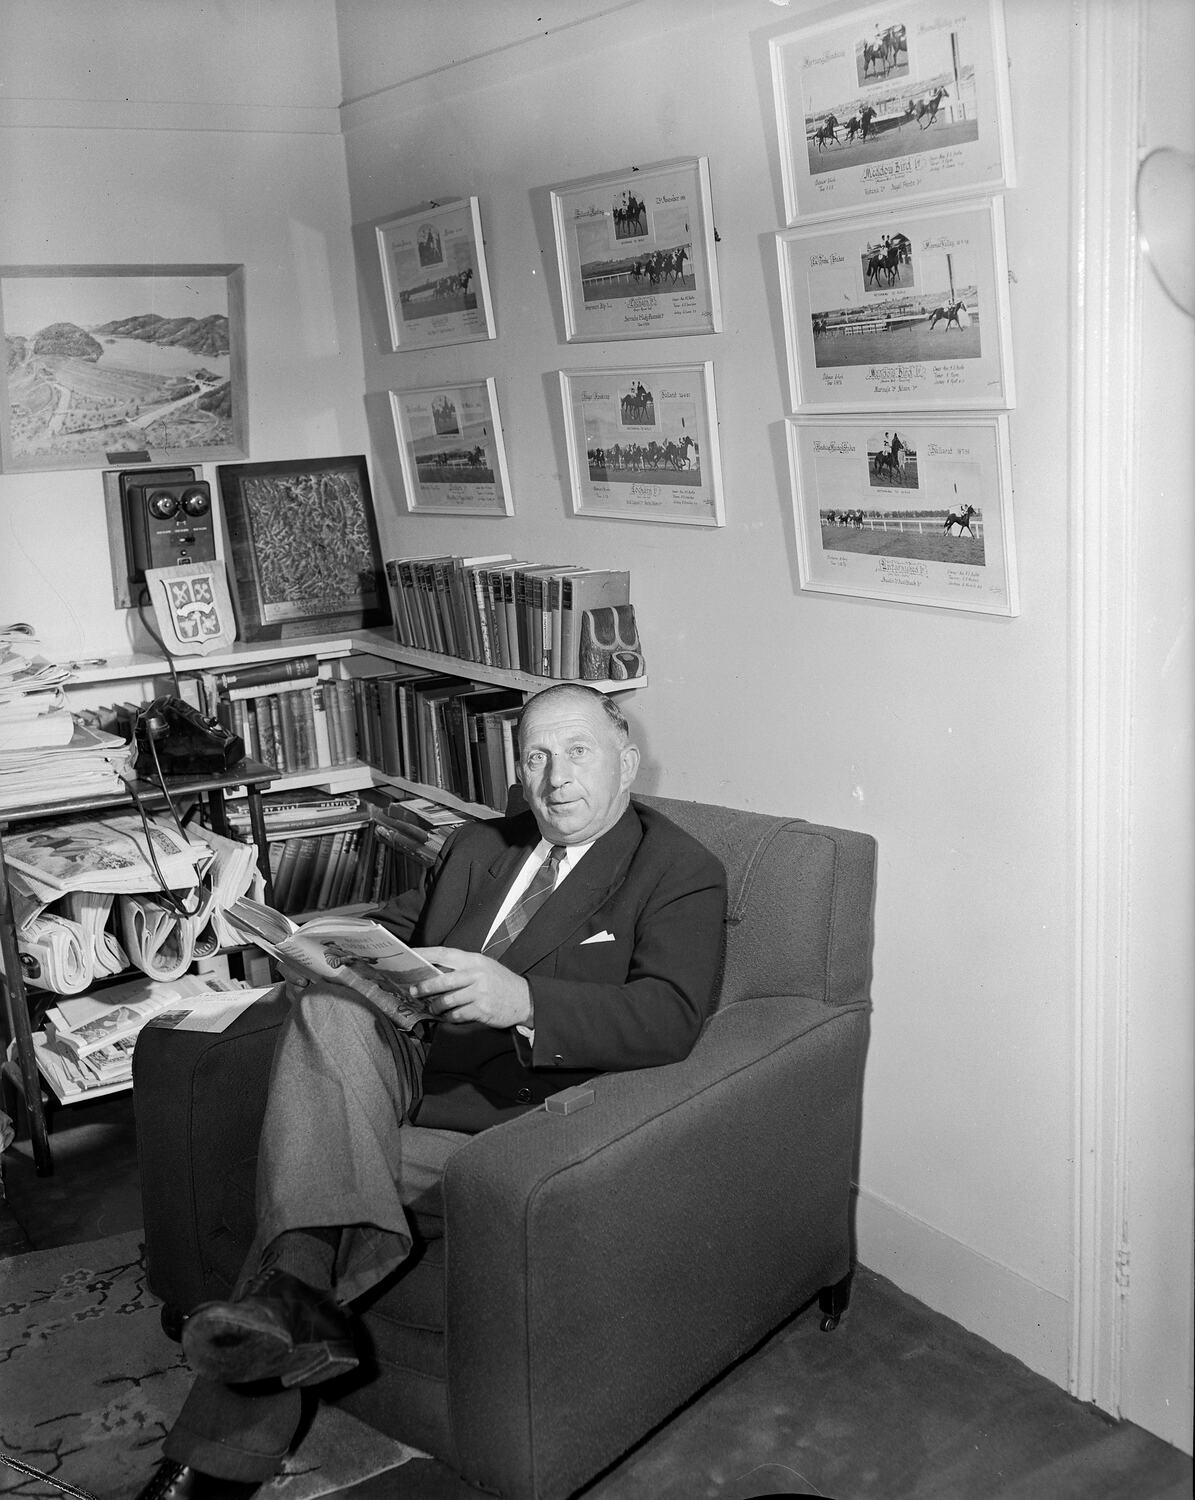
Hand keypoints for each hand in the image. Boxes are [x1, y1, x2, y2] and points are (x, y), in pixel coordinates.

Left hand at [409, 947, 532, 1028]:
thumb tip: (433, 971)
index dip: (424, 954)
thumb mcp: (484, 967)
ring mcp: (479, 992)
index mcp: (474, 960)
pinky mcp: (482, 1009)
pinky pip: (458, 1014)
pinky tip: (447, 1017)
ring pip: (447, 1000)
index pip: (443, 953)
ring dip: (436, 1006)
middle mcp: (476, 974)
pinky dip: (449, 1017)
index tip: (409, 955)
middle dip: (424, 986)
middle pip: (442, 980)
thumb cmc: (500, 982)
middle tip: (414, 990)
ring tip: (432, 1008)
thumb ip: (462, 967)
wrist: (524, 999)